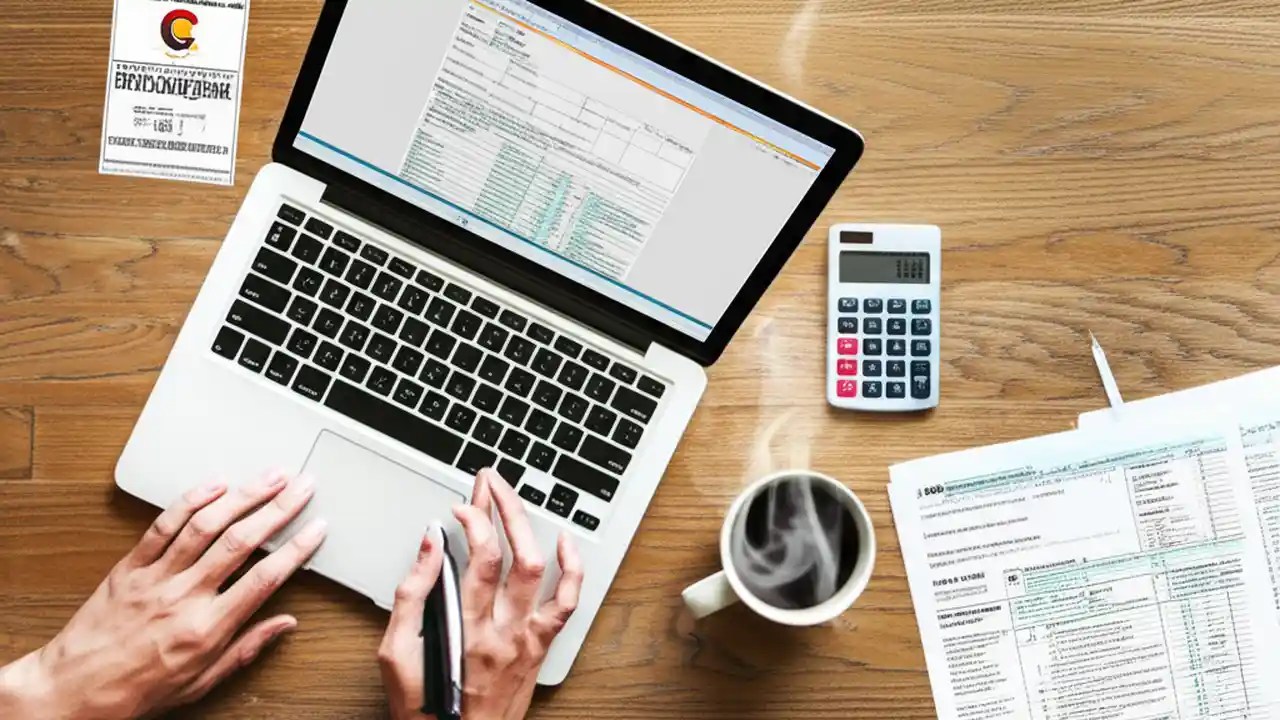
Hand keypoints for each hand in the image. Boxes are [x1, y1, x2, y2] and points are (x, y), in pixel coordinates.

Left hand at [0, 471, 326, 719]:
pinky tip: (214, 485)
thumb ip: (247, 648)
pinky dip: (190, 501)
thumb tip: (285, 624)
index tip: (316, 529)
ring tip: (268, 477)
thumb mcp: (202, 683)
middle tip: (302, 487)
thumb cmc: (136, 692)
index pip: (264, 579)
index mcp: (207, 629)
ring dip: (242, 495)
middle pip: (241, 541)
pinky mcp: (130, 568)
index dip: (296, 549)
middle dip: (278, 508)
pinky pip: (163, 526)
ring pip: (206, 525)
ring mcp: (155, 578)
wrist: (72, 693)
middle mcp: (183, 597)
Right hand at [379, 469, 583, 719]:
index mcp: (465, 631)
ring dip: (529, 527)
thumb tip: (429, 545)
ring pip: (540, 570)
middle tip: (491, 480)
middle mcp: (503, 631)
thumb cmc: (424, 709)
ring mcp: (527, 638)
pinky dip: (571, 568)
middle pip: (512, 554)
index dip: (472, 521)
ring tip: (515, 499)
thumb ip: (411, 596)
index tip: (458, 506)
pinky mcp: (541, 647)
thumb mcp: (396, 656)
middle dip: (502, 508)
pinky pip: (567, 603)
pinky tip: (564, 542)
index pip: (477, 559)